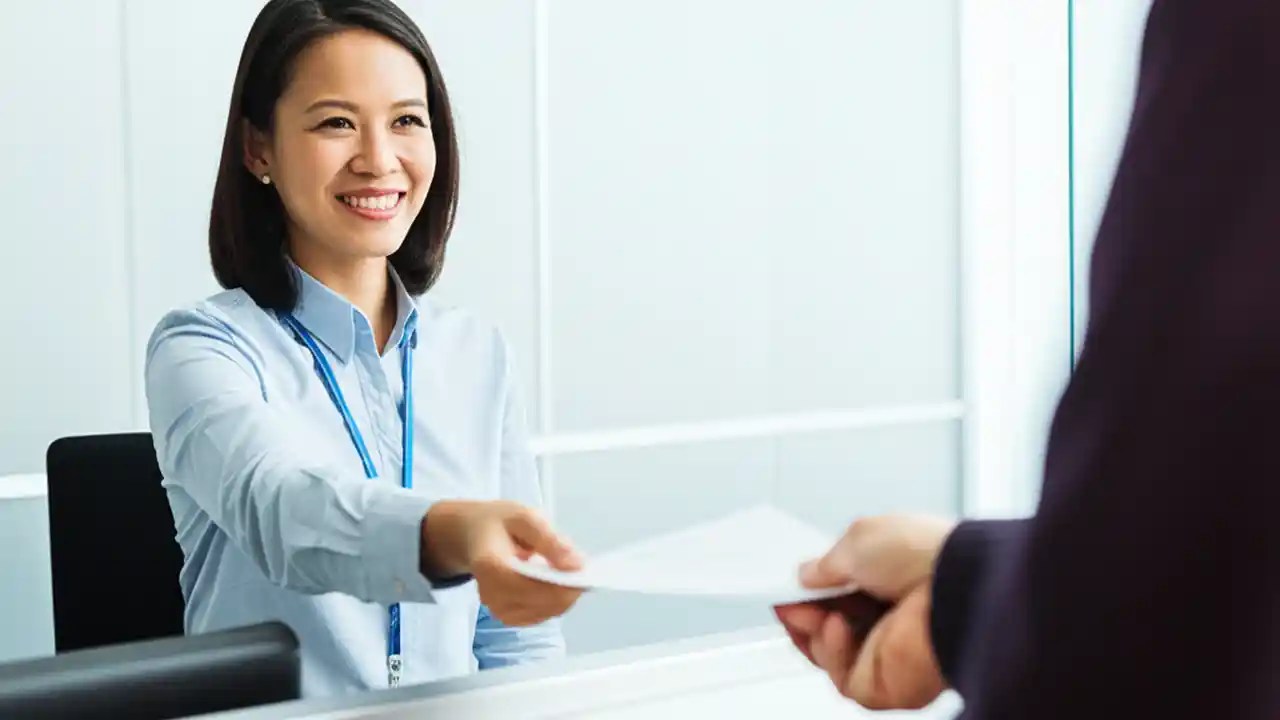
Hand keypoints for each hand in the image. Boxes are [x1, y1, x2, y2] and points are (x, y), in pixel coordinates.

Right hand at [422, 500, 585, 625]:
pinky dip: (556, 600)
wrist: (474, 536)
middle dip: (568, 588)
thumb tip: (577, 565)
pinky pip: (543, 615)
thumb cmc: (499, 523)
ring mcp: (499, 610)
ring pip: (547, 612)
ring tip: (571, 571)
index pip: (530, 587)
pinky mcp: (509, 616)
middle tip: (583, 566)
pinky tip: (559, 582)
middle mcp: (491, 596)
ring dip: (565, 594)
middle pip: (542, 603)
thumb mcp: (525, 517)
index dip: (561, 583)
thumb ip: (550, 539)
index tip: (584, 568)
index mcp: (490, 567)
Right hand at [775, 515, 955, 709]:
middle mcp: (888, 622)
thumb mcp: (859, 540)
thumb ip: (827, 562)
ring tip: (816, 610)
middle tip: (791, 601)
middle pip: (826, 631)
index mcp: (887, 585)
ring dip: (813, 632)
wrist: (958, 585)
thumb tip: (807, 575)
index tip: (787, 589)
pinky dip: (831, 653)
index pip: (837, 599)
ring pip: (827, 657)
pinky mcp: (887, 685)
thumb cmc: (924, 554)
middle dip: (803, 615)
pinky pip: (843, 679)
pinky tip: (838, 626)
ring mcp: (887, 656)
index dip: (809, 595)